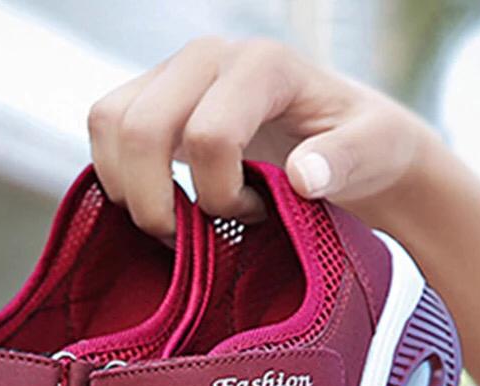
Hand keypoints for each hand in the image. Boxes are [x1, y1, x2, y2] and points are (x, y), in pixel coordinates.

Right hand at [87, 37, 435, 236]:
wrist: (345, 138)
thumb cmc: (362, 146)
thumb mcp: (377, 152)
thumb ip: (347, 160)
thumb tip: (303, 176)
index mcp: (262, 65)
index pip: (208, 136)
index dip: (221, 197)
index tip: (255, 215)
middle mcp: (207, 56)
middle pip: (138, 129)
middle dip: (156, 203)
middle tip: (195, 234)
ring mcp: (172, 74)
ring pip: (107, 125)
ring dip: (130, 191)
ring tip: (179, 218)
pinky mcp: (150, 98)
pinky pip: (102, 131)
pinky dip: (117, 178)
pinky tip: (162, 200)